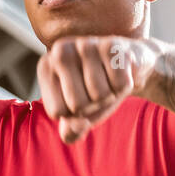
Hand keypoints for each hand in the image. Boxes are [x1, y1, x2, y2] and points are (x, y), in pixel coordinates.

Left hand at [36, 36, 160, 142]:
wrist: (129, 65)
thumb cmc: (99, 89)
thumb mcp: (81, 113)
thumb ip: (71, 130)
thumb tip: (72, 129)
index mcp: (46, 67)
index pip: (57, 112)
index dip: (75, 115)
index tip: (81, 99)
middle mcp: (60, 52)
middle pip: (77, 105)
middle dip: (95, 106)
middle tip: (99, 91)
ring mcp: (85, 45)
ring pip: (100, 95)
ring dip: (111, 96)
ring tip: (109, 81)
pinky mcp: (111, 45)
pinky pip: (119, 85)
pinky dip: (124, 86)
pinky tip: (122, 73)